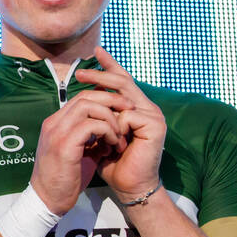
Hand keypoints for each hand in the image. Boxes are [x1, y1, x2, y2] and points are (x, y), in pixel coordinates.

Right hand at [29, 84, 135, 215]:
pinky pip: (91, 125)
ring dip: (110, 117)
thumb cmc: (64, 180)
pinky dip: (107, 131)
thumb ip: (90, 139)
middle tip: (129, 110)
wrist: (48, 201)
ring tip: (119, 135)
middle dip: (111, 100)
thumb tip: (110, 130)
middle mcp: (54, 123)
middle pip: (85, 96)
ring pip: (88, 106)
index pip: (81, 98)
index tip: (122, 109)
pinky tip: (112, 145)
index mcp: (56, 123)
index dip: (104, 99)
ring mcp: (57, 133)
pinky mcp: (64, 145)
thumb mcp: (78, 153)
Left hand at [74, 46, 166, 201]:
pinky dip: (115, 126)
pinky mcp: (155, 126)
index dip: (110, 66)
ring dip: (103, 103)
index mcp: (135, 108)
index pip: (122, 81)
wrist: (127, 185)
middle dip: (101, 74)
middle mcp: (147, 108)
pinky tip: (113, 142)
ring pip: (123, 97)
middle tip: (80, 72)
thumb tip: (85, 96)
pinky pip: (127, 116)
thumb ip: (98, 115)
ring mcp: (153, 115)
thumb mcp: (100, 133)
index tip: (96, 51)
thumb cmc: (113, 162)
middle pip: (123, 82)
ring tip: (91, 114)